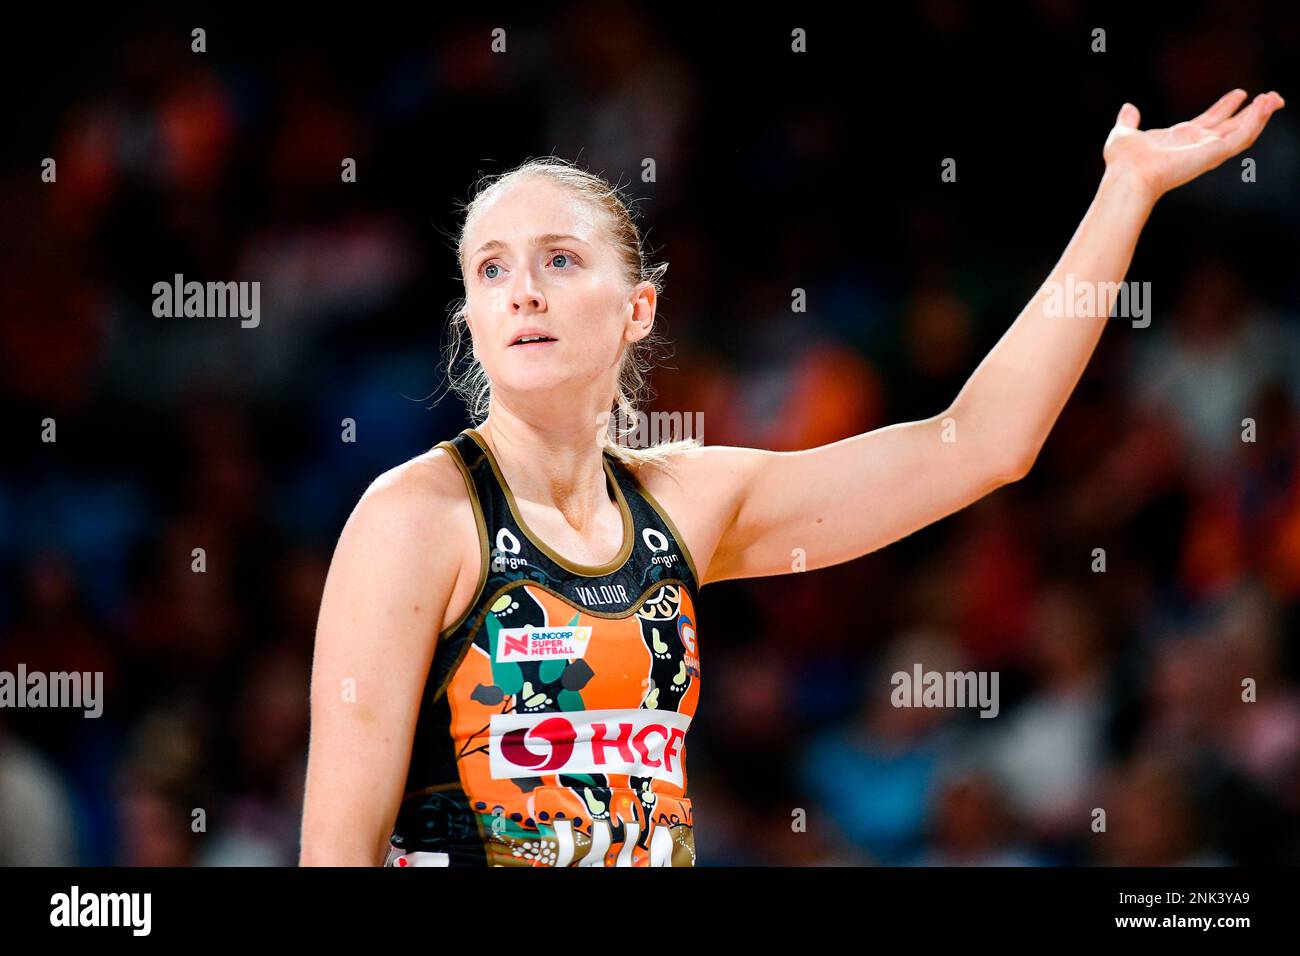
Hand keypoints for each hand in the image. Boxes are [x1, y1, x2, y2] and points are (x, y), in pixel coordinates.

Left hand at [1102, 89, 1284, 203]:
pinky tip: (1265, 105)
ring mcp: (1208, 150)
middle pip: (1232, 127)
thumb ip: (1128, 121)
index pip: (1210, 121)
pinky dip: (1256, 121)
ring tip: (1275, 98)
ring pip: (1243, 132)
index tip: (1241, 94)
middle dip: (1252, 113)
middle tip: (1272, 97)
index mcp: (1180, 139)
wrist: (1128, 176)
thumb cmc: (1123, 162)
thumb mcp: (1124, 134)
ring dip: (1261, 115)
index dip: (1225, 107)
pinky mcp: (1215, 154)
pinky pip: (1243, 136)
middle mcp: (1197, 146)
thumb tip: (1128, 108)